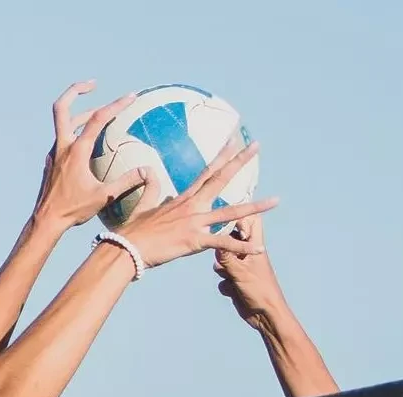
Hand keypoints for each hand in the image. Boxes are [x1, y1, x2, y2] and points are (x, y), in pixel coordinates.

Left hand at [31, 81, 145, 230]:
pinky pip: (63, 138)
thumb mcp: (104, 197)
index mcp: (76, 151)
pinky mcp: (51, 162)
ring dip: (81, 114)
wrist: (46, 221)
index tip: (131, 97)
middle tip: (93, 84)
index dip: (116, 105)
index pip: (98, 119)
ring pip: (64, 123)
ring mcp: (55, 153)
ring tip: (98, 114)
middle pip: (61, 108)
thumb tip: (147, 171)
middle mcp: (62, 147)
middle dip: (76, 91)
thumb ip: (126, 182)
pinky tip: (87, 142)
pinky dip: (75, 131)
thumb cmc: (73, 210)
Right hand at [113, 139, 275, 267]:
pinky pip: (224, 244)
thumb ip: (149, 186)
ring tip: (276, 201)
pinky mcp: (195, 241)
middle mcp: (193, 206)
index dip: (221, 155)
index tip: (233, 140)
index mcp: (183, 198)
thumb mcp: (143, 205)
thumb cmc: (133, 231)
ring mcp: (195, 222)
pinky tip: (259, 249)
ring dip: (256, 207)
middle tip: (256, 145)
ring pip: (232, 213)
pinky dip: (243, 247)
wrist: (127, 248)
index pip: (207, 171)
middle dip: (240, 161)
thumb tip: (148, 169)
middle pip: (221, 179)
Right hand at [214, 216, 285, 332]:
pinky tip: (232, 290)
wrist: (265, 315)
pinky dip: (225, 283)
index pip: (250, 221)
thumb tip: (215, 243)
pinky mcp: (236, 280)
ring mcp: (241, 267)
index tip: (223, 221)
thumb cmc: (260, 291)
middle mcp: (248, 254)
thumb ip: (226, 257)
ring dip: (222, 267)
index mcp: (255, 246)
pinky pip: (223, 275)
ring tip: (228, 276)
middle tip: (220, 254)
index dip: (238, 217)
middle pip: (232, 239)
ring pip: (223, 258)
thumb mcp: (240, 271)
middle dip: (223, 246)